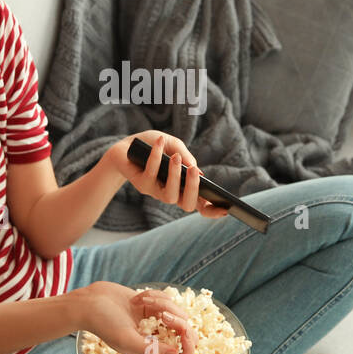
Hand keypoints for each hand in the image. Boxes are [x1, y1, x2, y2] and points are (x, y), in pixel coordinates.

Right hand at [80, 282, 198, 353]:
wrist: (88, 302)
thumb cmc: (102, 322)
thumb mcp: (126, 338)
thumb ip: (151, 350)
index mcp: (150, 353)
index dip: (189, 348)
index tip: (182, 332)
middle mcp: (155, 340)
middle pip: (186, 336)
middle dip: (179, 321)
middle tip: (163, 314)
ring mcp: (154, 322)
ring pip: (177, 313)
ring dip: (163, 303)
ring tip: (141, 302)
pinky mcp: (151, 307)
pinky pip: (167, 300)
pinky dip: (155, 296)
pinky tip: (137, 298)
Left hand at [104, 131, 230, 218]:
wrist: (127, 147)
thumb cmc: (154, 147)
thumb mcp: (174, 145)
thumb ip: (187, 155)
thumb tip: (197, 170)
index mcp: (184, 186)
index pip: (201, 204)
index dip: (212, 210)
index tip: (225, 209)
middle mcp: (172, 193)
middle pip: (189, 205)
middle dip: (194, 189)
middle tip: (194, 171)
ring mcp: (157, 191)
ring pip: (170, 196)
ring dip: (175, 176)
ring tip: (176, 158)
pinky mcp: (142, 185)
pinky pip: (151, 175)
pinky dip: (156, 157)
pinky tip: (159, 143)